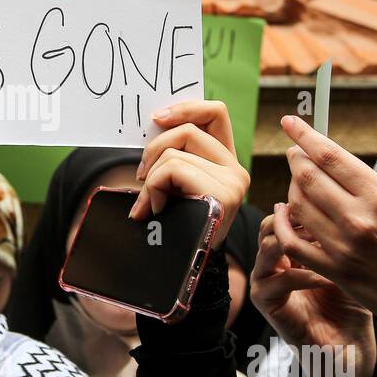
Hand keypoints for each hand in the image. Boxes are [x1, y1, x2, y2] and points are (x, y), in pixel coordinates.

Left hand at [129, 100, 248, 248]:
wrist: (186, 269)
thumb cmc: (177, 225)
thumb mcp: (176, 185)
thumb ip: (175, 156)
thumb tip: (153, 124)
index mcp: (226, 160)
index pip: (216, 112)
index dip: (186, 107)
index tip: (156, 118)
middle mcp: (236, 168)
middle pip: (188, 129)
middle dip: (153, 148)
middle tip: (140, 175)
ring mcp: (232, 181)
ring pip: (174, 154)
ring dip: (150, 179)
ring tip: (148, 204)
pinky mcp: (223, 194)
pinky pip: (173, 170)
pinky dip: (153, 188)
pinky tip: (155, 209)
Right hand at [251, 206, 374, 376]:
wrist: (350, 353)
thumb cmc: (353, 310)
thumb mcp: (350, 266)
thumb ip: (338, 239)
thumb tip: (346, 205)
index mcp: (290, 252)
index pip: (285, 216)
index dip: (305, 208)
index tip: (334, 208)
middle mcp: (274, 264)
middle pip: (269, 225)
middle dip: (297, 221)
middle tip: (327, 224)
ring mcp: (267, 283)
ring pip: (267, 247)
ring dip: (299, 243)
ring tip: (326, 247)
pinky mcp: (267, 306)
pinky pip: (275, 280)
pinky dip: (303, 276)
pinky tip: (327, 279)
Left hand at [273, 115, 376, 376]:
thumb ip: (372, 193)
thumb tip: (339, 173)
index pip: (331, 156)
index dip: (305, 136)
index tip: (290, 122)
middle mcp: (361, 218)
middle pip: (308, 177)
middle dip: (296, 160)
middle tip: (294, 154)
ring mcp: (345, 246)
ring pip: (298, 207)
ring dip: (291, 191)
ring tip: (295, 184)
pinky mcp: (336, 272)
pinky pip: (294, 243)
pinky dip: (285, 225)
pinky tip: (285, 216)